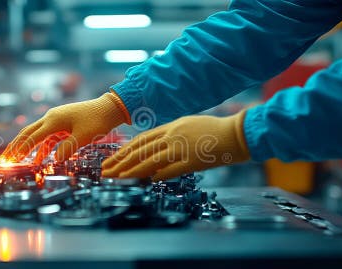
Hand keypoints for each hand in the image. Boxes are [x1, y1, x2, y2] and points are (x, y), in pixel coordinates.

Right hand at [1, 92, 129, 163]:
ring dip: (27, 147)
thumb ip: (68, 148)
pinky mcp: (63, 124)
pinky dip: (42, 147)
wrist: (110, 108)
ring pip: (37, 135)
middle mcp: (51, 118)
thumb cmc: (98, 120)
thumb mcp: (83, 136)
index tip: (11, 160)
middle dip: (16, 147)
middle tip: (6, 159)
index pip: (33, 137)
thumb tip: (56, 159)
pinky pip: (48, 137)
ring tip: (17, 159)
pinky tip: (40, 158)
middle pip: (28, 133)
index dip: (21, 150)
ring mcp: (56, 120)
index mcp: (54, 120)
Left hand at [102, 110, 249, 180]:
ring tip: (118, 179)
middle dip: (121, 162)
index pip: (141, 140)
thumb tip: (156, 147)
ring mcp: (181, 148)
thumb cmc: (213, 130)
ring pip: (150, 160)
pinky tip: (146, 182)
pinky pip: (171, 170)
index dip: (125, 150)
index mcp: (171, 127)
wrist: (235, 133)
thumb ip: (171, 136)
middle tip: (106, 171)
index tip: (112, 159)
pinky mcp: (192, 160)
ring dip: (132, 171)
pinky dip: (158, 176)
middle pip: (141, 150)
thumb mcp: (188, 126)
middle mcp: (172, 137)